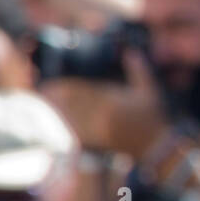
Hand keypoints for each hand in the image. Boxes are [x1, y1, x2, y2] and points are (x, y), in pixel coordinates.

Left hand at [41, 48, 166, 155]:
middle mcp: (101, 116)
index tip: (51, 83)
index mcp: (111, 101)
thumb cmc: (153, 119)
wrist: (156, 148)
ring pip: (69, 119)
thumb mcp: (149, 91)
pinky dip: (64, 128)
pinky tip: (57, 123)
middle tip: (43, 92)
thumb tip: (130, 51)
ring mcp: (97, 131)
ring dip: (55, 112)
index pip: (80, 91)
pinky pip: (75, 135)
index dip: (63, 87)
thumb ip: (139, 70)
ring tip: (45, 106)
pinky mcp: (97, 143)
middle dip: (54, 98)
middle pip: (70, 105)